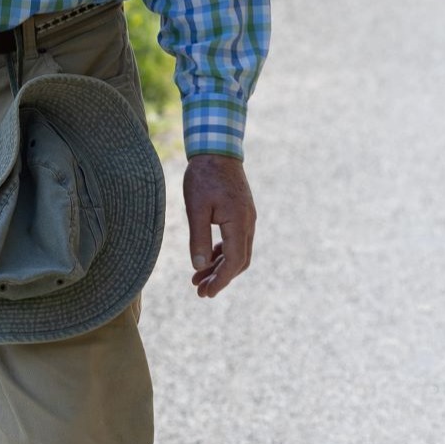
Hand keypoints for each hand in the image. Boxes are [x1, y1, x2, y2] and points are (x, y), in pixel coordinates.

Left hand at [184, 154, 256, 296]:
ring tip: (198, 279)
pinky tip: (207, 259)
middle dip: (221, 278)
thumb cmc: (204, 177)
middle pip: (239, 261)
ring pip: (238, 252)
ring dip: (220, 267)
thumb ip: (199, 238)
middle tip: (200, 291)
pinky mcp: (242, 213)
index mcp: (239, 223)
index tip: (206, 293)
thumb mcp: (196, 208)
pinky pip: (236, 240)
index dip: (221, 280)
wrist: (217, 150)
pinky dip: (223, 253)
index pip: (234, 261)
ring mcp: (247, 218)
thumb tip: (199, 266)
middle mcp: (248, 223)